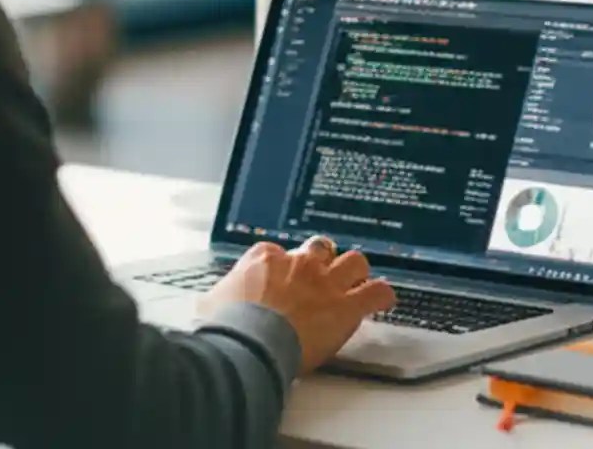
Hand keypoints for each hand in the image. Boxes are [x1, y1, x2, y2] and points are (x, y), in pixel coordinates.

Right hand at [199, 236, 395, 373]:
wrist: (250, 342)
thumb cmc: (227, 326)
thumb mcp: (211, 304)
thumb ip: (219, 297)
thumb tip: (212, 305)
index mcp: (264, 258)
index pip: (280, 254)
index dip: (285, 269)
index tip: (284, 284)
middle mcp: (299, 263)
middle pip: (321, 249)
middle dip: (323, 262)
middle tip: (321, 280)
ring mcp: (325, 282)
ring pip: (354, 262)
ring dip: (355, 274)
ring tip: (355, 286)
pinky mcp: (346, 306)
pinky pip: (377, 292)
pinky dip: (381, 295)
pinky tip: (381, 300)